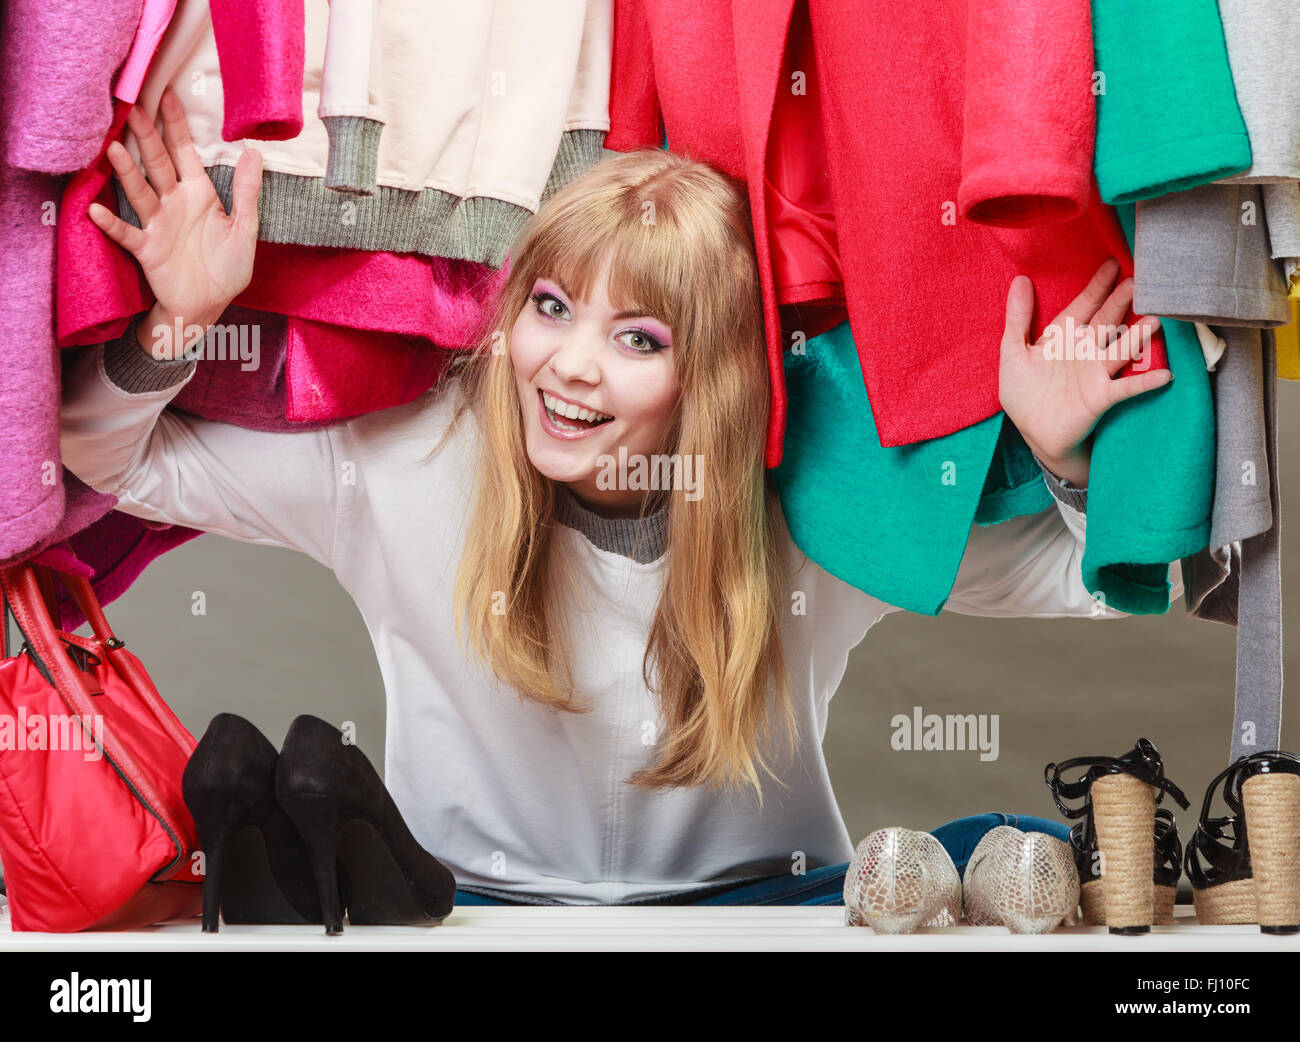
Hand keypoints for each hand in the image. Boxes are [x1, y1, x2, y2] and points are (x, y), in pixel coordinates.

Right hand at [87, 87, 261, 351]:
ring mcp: (158, 224)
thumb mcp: (245, 229)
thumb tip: (254, 153)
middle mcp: (174, 202)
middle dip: (146, 137)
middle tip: (133, 108)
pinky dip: (112, 223)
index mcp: (200, 194)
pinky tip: (96, 209)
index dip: (176, 125)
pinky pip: (127, 233)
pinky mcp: (148, 248)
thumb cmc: (227, 268)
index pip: (185, 152)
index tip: (167, 93)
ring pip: (140, 191)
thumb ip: (247, 192)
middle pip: (157, 163)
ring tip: (112, 149)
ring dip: (126, 172)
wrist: (210, 305)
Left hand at [998, 259, 1171, 486]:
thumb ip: (1017, 318)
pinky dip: (1144, 383)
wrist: (1033, 432)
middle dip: (1119, 303)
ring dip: (1137, 338)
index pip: (1082, 307)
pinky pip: (1126, 388)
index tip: (1112, 264)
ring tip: (1156, 320)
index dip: (1096, 288)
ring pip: (1119, 351)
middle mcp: (1084, 352)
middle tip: (1137, 282)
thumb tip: (1019, 280)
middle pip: (1104, 322)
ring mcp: (1095, 374)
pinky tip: (1165, 375)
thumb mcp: (1013, 352)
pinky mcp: (1100, 397)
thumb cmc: (1024, 392)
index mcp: (1064, 338)